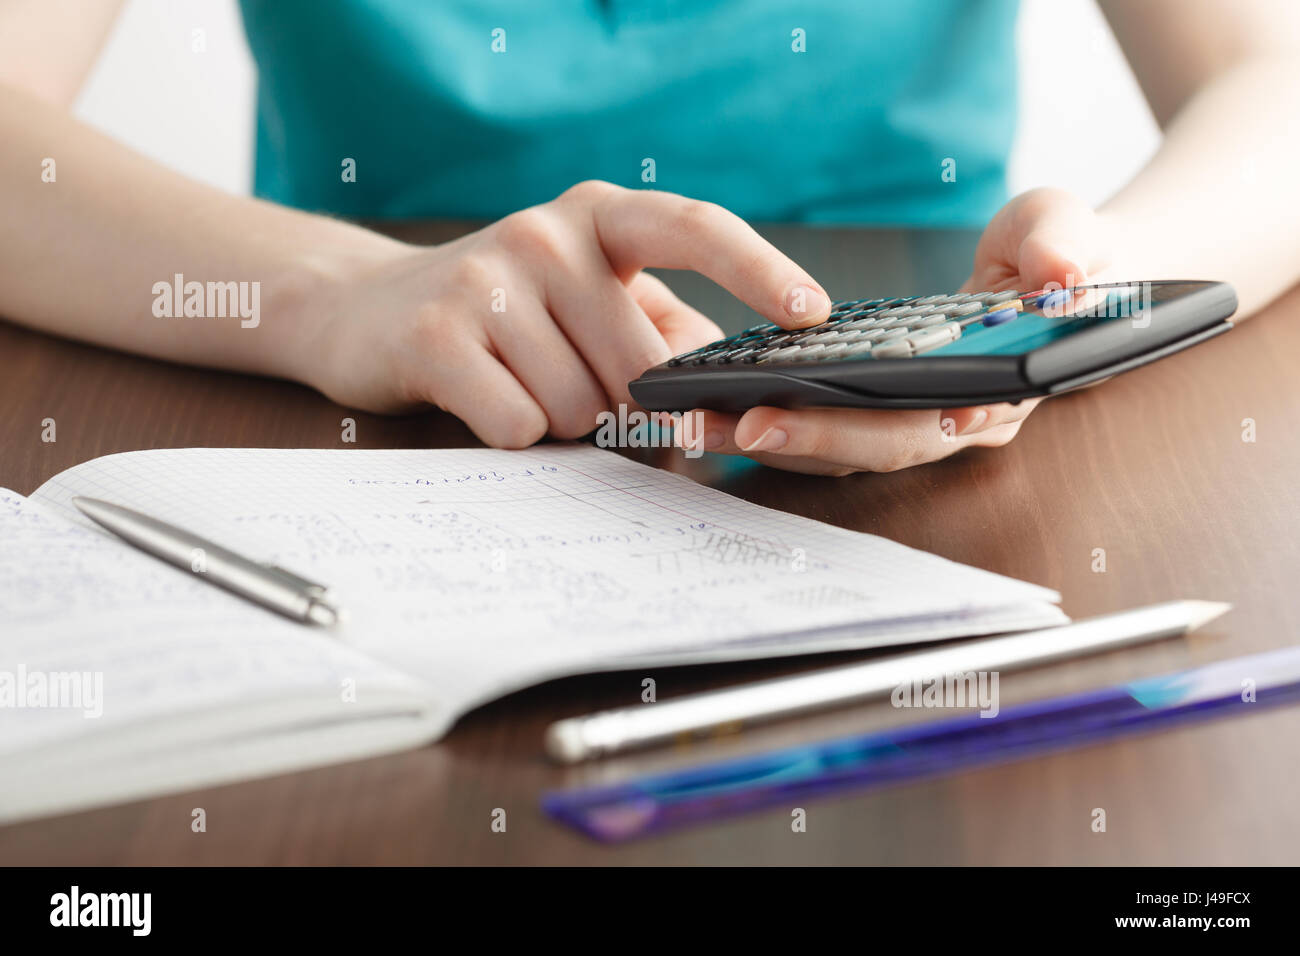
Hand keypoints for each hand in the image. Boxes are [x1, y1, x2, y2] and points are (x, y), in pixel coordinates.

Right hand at [299, 181, 830, 446]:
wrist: (365, 313)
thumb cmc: (504, 316)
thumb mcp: (588, 300)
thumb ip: (665, 327)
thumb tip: (739, 386)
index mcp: (599, 217)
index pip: (694, 228)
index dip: (759, 270)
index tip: (810, 313)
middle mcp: (547, 232)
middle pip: (641, 368)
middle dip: (622, 406)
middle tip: (573, 384)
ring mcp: (488, 277)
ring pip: (582, 408)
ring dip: (561, 421)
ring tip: (515, 380)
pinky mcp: (438, 335)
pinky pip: (522, 425)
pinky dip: (513, 434)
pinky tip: (482, 397)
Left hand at [683, 188, 1115, 474]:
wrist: (1057, 275)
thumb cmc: (1063, 252)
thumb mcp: (1071, 232)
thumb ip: (1066, 247)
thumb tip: (1059, 276)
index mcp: (1002, 391)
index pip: (934, 423)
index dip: (874, 426)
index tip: (800, 419)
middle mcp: (955, 421)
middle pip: (872, 446)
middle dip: (805, 438)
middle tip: (736, 424)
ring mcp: (914, 420)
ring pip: (837, 448)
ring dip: (769, 440)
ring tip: (698, 423)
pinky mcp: (878, 407)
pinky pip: (821, 427)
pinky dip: (771, 421)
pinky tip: (714, 409)